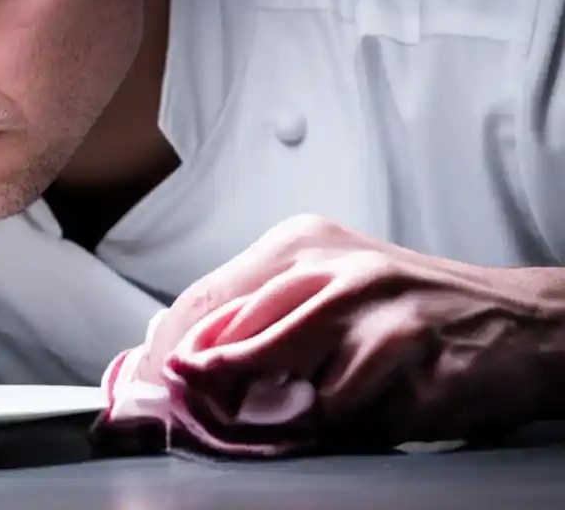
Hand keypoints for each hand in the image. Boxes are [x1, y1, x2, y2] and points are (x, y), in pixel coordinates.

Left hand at [138, 214, 564, 450]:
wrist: (523, 322)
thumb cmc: (412, 307)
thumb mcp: (329, 285)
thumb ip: (260, 312)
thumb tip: (182, 355)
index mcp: (301, 242)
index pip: (205, 298)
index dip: (169, 351)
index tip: (151, 385)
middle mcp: (335, 270)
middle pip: (235, 344)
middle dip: (211, 393)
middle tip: (198, 421)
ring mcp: (377, 315)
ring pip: (292, 392)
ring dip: (286, 421)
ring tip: (303, 414)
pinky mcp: (413, 364)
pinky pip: (350, 421)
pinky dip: (347, 432)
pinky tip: (370, 412)